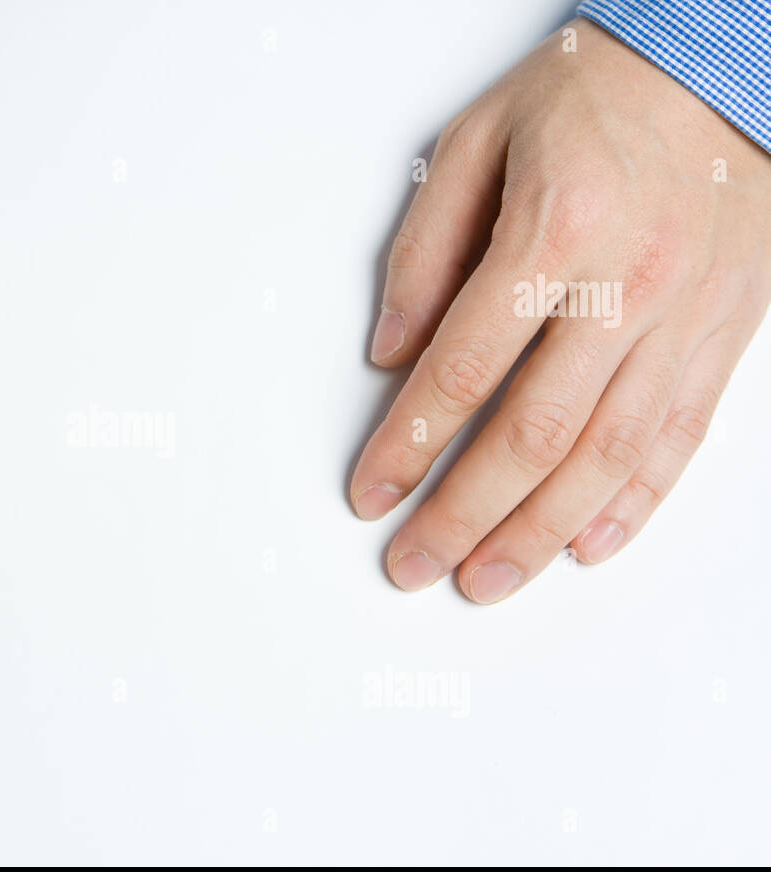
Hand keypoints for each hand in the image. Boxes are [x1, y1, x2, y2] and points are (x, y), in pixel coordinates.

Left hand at [351, 19, 770, 602]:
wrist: (723, 64)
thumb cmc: (593, 95)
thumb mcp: (477, 142)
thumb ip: (425, 252)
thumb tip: (390, 352)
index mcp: (556, 232)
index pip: (462, 371)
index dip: (408, 446)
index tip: (371, 494)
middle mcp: (630, 285)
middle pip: (535, 435)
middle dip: (465, 515)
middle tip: (415, 565)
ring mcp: (688, 316)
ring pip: (610, 456)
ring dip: (540, 533)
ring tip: (486, 579)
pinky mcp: (727, 332)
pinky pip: (681, 437)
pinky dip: (634, 503)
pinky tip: (586, 545)